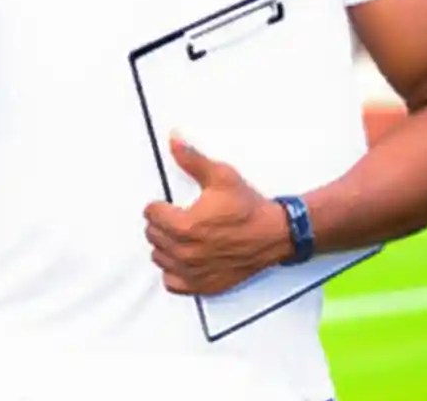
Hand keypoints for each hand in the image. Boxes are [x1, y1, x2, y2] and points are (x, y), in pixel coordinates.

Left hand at [143, 134, 294, 295]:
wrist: (275, 234)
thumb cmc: (250, 210)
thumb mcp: (221, 176)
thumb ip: (192, 160)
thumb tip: (175, 142)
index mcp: (185, 226)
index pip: (151, 216)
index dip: (158, 206)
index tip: (165, 205)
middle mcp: (186, 252)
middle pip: (153, 237)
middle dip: (160, 225)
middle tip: (173, 217)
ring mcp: (193, 272)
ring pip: (160, 259)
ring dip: (165, 247)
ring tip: (178, 236)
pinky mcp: (204, 284)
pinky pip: (173, 283)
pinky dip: (173, 272)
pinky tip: (182, 261)